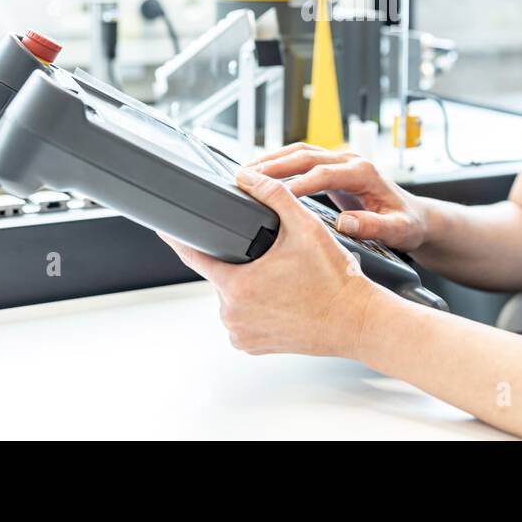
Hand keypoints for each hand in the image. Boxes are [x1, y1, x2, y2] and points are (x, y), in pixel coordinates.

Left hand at [157, 166, 385, 358]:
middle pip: (220, 274)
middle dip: (239, 261)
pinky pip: (242, 317)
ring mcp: (241, 334)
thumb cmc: (335, 281)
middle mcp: (233, 315)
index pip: (194, 256)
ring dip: (248, 284)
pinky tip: (280, 298)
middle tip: (274, 259)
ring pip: (232, 296)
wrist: (356, 321)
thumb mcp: (305, 227)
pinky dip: (255, 305)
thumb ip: (273, 196)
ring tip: (283, 280)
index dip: (178, 238)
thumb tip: (248, 176)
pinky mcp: (252, 345)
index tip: (165, 227)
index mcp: (238, 286)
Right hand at [247, 142, 430, 251]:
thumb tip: (345, 223)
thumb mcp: (398, 230)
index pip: (325, 174)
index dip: (299, 183)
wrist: (414, 217)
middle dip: (275, 165)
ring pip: (301, 152)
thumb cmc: (406, 224)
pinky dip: (280, 163)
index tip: (276, 196)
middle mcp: (351, 161)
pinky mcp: (333, 167)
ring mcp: (341, 161)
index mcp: (365, 173)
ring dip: (273, 160)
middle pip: (306, 156)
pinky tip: (261, 174)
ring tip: (246, 172)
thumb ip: (373, 226)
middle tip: (247, 176)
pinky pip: (302, 159)